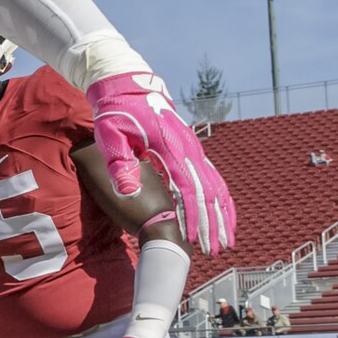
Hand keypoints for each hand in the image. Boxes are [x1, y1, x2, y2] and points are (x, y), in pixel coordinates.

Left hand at [86, 70, 235, 252]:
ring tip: (227, 242)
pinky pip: (214, 178)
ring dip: (223, 216)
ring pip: (217, 187)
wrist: (128, 85)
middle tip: (215, 252)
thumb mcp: (110, 134)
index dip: (191, 217)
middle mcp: (189, 150)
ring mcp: (195, 150)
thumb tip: (128, 193)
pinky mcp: (193, 150)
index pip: (187, 190)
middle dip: (213, 225)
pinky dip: (222, 200)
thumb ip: (120, 162)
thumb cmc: (116, 112)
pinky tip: (224, 217)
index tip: (192, 241)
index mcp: (171, 149)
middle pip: (208, 193)